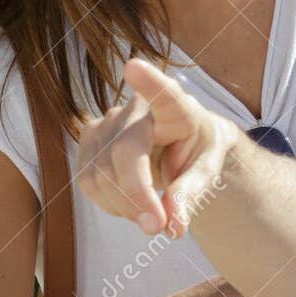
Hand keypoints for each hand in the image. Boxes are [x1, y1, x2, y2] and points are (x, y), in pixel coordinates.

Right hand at [76, 57, 238, 237]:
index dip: (149, 83)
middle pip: (124, 154)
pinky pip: (89, 182)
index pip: (164, 95)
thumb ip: (191, 193)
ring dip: (125, 207)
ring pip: (100, 174)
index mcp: (177, 108)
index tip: (133, 67)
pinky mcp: (88, 141)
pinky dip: (111, 204)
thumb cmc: (197, 152)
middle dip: (138, 197)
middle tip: (159, 229)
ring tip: (151, 215)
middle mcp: (136, 109)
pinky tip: (130, 202)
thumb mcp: (207, 171)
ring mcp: (107, 122)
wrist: (181, 147)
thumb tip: (174, 226)